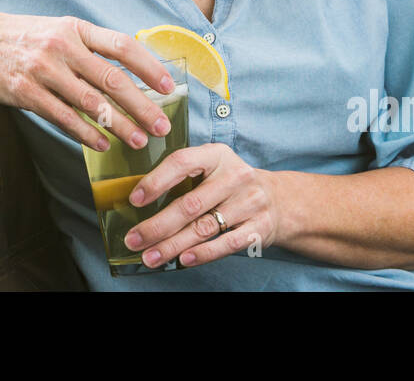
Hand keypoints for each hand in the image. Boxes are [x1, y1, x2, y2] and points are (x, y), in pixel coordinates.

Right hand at [0, 10, 176, 151]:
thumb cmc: (15, 36)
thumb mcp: (54, 29)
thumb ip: (85, 47)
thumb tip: (123, 73)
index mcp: (74, 27)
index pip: (122, 46)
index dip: (149, 67)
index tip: (168, 87)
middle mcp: (62, 46)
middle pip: (113, 79)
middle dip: (142, 106)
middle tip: (161, 126)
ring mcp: (43, 69)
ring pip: (92, 102)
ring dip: (119, 125)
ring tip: (138, 141)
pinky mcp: (25, 92)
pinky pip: (63, 117)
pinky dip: (86, 133)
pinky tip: (102, 144)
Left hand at [122, 143, 283, 268]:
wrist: (279, 199)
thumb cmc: (232, 184)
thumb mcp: (213, 167)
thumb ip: (184, 177)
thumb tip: (141, 199)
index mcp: (217, 155)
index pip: (182, 162)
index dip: (156, 181)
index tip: (135, 199)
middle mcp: (235, 176)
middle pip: (190, 204)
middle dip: (157, 225)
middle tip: (134, 239)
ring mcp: (249, 202)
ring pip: (204, 228)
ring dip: (172, 246)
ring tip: (150, 257)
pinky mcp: (259, 227)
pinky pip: (226, 243)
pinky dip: (203, 253)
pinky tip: (183, 259)